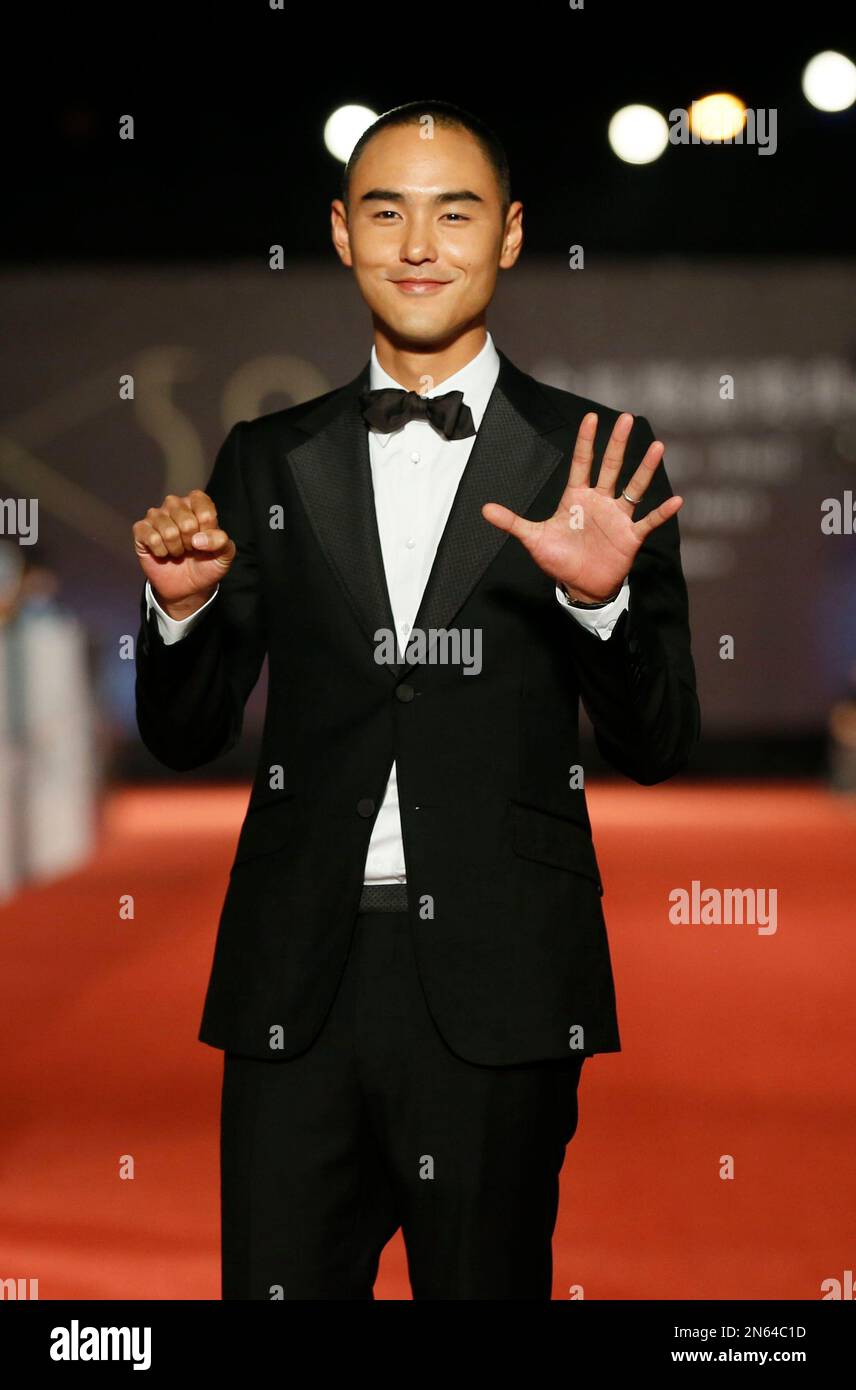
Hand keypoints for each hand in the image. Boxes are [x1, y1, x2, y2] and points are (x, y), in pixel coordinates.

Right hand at [132, 490, 235, 618]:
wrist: (187, 586)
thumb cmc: (206, 564)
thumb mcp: (224, 555)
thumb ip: (222, 542)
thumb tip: (199, 539)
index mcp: (197, 503)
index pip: (205, 511)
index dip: (207, 532)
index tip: (205, 540)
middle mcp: (175, 504)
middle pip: (187, 522)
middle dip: (191, 543)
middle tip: (190, 548)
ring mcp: (156, 515)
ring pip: (169, 532)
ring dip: (176, 549)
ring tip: (178, 551)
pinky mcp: (141, 528)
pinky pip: (152, 538)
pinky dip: (161, 552)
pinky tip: (163, 553)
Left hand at [481, 412, 682, 602]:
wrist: (580, 586)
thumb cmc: (559, 560)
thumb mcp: (533, 539)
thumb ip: (512, 522)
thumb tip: (484, 509)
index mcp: (577, 498)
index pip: (582, 464)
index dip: (586, 442)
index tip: (591, 417)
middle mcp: (600, 502)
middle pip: (610, 467)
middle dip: (617, 444)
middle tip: (626, 418)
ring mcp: (617, 517)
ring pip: (633, 488)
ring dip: (644, 470)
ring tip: (658, 448)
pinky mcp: (630, 536)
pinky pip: (648, 521)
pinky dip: (662, 512)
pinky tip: (677, 500)